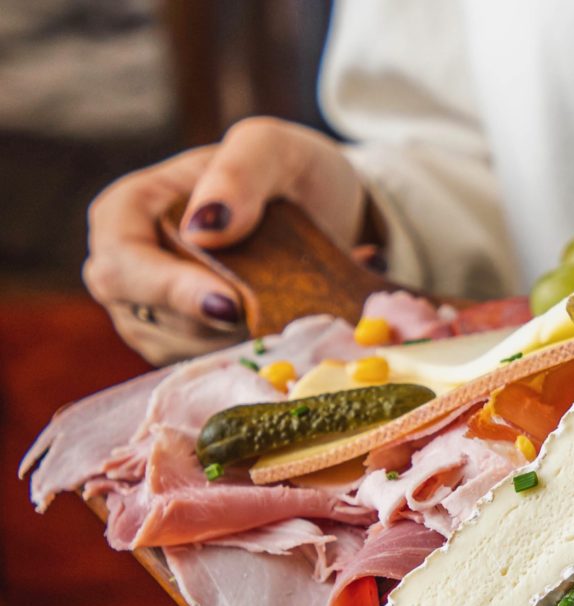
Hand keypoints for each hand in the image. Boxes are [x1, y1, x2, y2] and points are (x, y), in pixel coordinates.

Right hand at [83, 117, 367, 365]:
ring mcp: (160, 312)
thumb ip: (240, 172)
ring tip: (292, 309)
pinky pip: (215, 367)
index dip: (169, 289)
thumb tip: (206, 227)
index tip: (230, 304)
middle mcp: (132, 266)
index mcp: (129, 211)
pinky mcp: (197, 344)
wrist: (329, 211)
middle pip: (147, 317)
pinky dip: (258, 354)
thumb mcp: (272, 148)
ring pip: (184, 351)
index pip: (122, 263)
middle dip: (211, 324)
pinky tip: (293, 326)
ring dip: (240, 343)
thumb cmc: (290, 171)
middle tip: (272, 317)